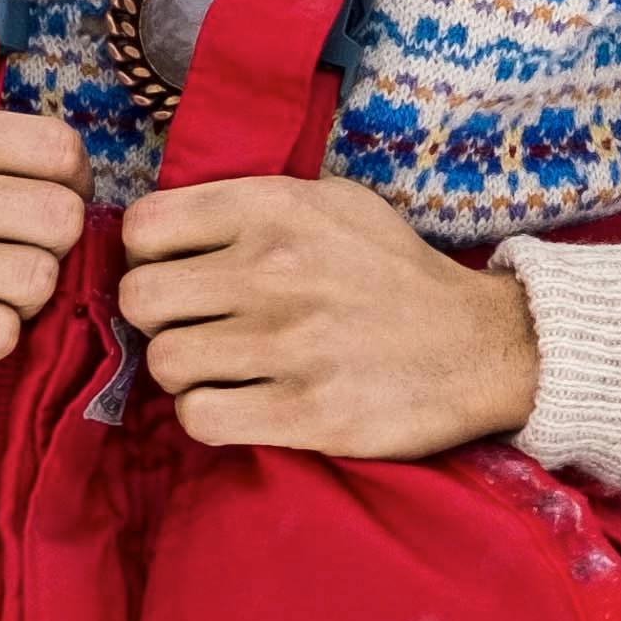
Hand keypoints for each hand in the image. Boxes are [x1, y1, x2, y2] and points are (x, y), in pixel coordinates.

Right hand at [0, 108, 92, 409]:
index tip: (37, 209)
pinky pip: (1, 332)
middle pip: (61, 217)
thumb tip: (90, 191)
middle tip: (12, 260)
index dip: (73, 187)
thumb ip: (22, 162)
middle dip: (55, 250)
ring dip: (28, 300)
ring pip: (38, 279)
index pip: (59, 148)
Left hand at [117, 174, 539, 459]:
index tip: (178, 273)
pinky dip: (209, 414)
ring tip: (223, 368)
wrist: (480, 345)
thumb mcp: (333, 204)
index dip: (148, 256)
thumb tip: (168, 231)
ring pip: (164, 363)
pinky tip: (239, 403)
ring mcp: (289, 345)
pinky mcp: (305, 412)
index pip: (144, 227)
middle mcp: (275, 271)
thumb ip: (252, 206)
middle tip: (192, 327)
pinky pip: (200, 417)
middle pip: (141, 299)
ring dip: (184, 371)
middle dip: (158, 317)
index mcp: (276, 210)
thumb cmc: (394, 272)